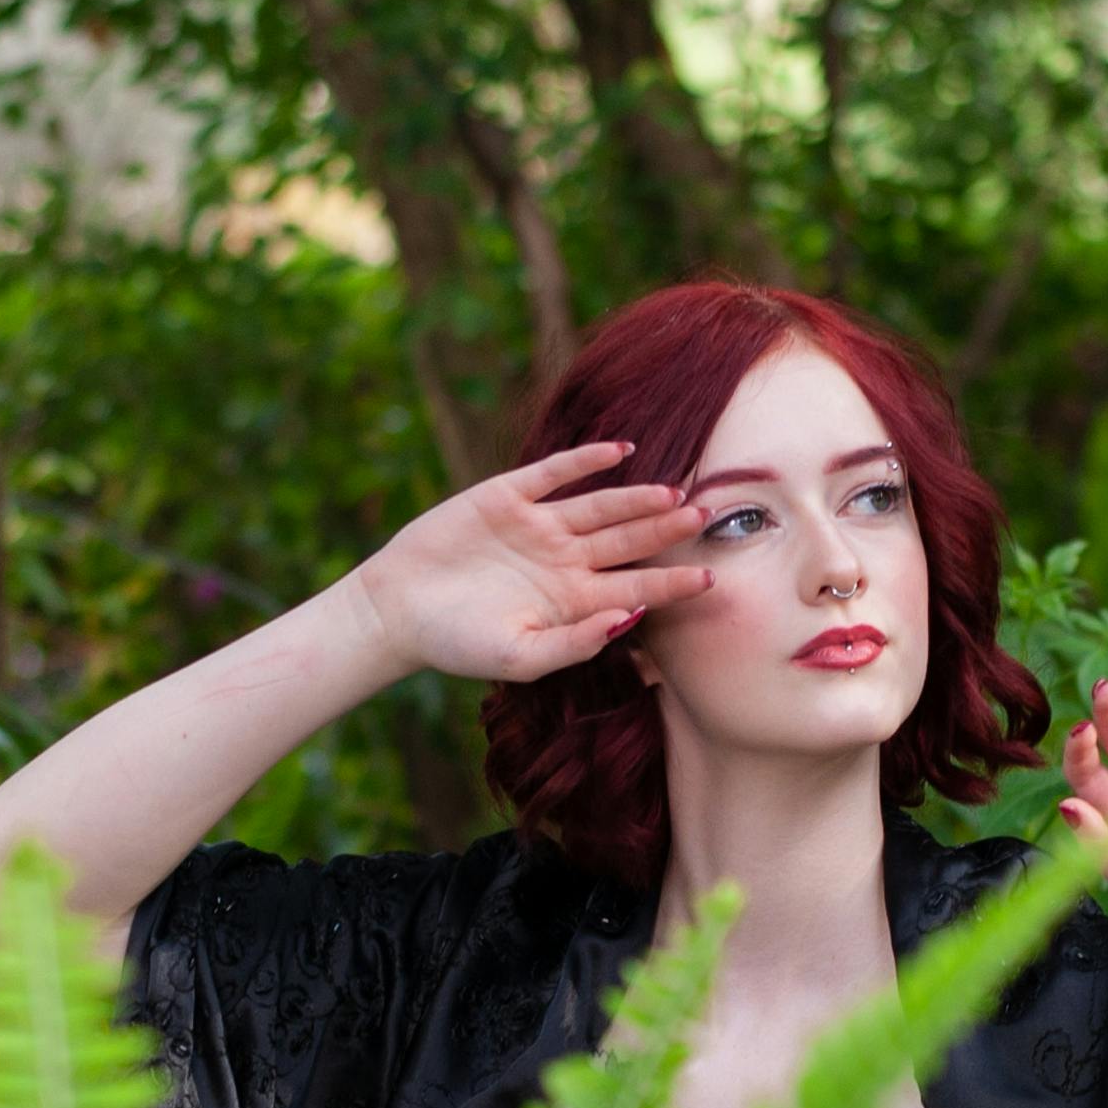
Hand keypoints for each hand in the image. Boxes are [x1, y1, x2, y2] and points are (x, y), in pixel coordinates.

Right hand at [342, 444, 712, 684]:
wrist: (397, 611)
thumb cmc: (457, 644)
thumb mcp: (519, 657)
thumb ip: (574, 643)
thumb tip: (628, 621)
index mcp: (572, 602)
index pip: (635, 591)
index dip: (672, 584)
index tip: (710, 580)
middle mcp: (564, 561)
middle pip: (628, 542)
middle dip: (667, 533)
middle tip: (709, 517)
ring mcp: (538, 527)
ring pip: (601, 507)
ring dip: (637, 499)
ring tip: (674, 493)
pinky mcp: (508, 497)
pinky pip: (556, 473)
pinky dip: (587, 460)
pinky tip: (621, 450)